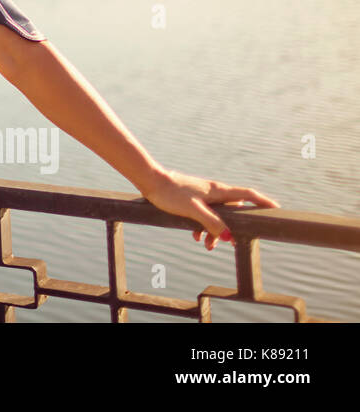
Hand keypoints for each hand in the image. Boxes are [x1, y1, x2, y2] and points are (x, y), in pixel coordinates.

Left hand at [141, 168, 279, 249]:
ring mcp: (203, 195)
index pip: (247, 194)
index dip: (262, 201)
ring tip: (207, 245)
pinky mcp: (192, 199)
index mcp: (218, 191)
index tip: (277, 208)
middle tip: (233, 244)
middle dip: (233, 227)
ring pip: (217, 215)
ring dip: (215, 231)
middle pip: (232, 210)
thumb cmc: (171, 193)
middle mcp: (213, 191)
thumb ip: (211, 223)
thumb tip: (229, 236)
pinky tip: (195, 236)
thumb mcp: (193, 210)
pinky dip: (203, 227)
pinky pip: (204, 215)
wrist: (150, 181)